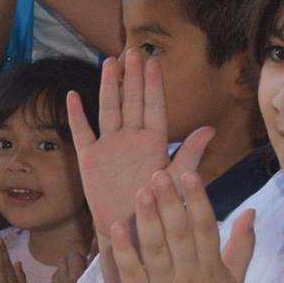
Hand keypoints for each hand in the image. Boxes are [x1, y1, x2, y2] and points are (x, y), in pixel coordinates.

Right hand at [67, 50, 213, 282]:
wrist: (132, 232)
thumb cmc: (158, 208)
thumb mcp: (177, 181)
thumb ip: (191, 155)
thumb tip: (211, 129)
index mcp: (155, 143)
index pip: (154, 107)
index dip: (154, 85)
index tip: (155, 61)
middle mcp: (131, 139)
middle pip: (131, 101)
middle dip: (133, 76)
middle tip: (133, 50)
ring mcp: (110, 146)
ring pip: (108, 110)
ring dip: (109, 87)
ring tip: (109, 62)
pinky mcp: (90, 159)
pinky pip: (82, 133)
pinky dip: (76, 116)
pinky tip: (72, 97)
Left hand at [107, 170, 256, 282]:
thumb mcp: (235, 279)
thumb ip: (243, 244)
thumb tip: (251, 211)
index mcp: (212, 267)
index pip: (205, 228)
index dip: (197, 200)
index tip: (189, 174)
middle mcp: (189, 275)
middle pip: (178, 234)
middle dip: (169, 202)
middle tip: (159, 173)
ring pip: (155, 249)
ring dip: (147, 219)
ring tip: (140, 191)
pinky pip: (131, 271)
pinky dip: (124, 249)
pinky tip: (117, 226)